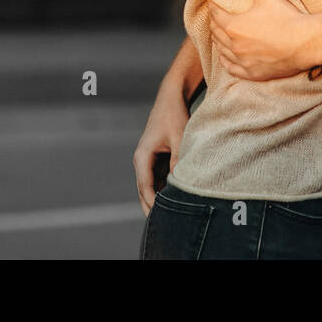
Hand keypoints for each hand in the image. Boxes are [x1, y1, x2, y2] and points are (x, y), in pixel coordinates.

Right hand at [133, 77, 189, 215]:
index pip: (144, 187)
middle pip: (145, 191)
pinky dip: (164, 189)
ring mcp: (148, 160)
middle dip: (152, 207)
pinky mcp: (157, 158)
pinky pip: (158, 179)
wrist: (172, 96)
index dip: (152, 204)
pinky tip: (175, 199)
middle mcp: (142, 160)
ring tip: (171, 216)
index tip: (162, 218)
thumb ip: (179, 161)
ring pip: (151, 186)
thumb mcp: (180, 138)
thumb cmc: (174, 115)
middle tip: (165, 225)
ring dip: (159, 199)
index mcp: (142, 156)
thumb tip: (179, 182)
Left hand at [209, 0, 313, 80]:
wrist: (307, 43)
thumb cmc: (286, 17)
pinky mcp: (253, 73)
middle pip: (216, 33)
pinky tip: (228, 56)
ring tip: (222, 34)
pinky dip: (227, 61)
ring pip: (222, 51)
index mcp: (233, 26)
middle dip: (215, 23)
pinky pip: (232, 69)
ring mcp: (243, 62)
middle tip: (218, 16)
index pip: (215, 15)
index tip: (215, 2)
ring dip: (219, 41)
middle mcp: (234, 46)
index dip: (214, 7)